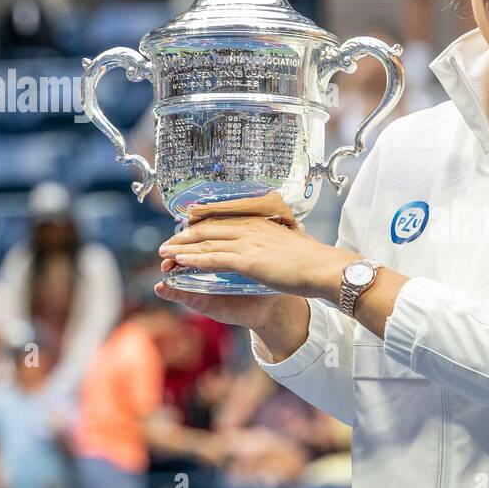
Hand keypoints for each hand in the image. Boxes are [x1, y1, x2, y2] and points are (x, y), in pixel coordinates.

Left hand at [159, 194, 356, 301]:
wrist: (323, 268)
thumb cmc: (313, 259)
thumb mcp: (292, 241)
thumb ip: (278, 238)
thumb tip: (278, 239)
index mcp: (260, 221)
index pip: (223, 219)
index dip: (202, 223)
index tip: (187, 226)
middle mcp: (250, 227)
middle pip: (209, 228)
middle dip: (185, 236)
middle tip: (168, 241)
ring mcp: (247, 242)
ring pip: (205, 243)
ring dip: (182, 248)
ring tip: (165, 252)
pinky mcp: (246, 260)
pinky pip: (212, 259)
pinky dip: (192, 260)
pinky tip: (180, 263)